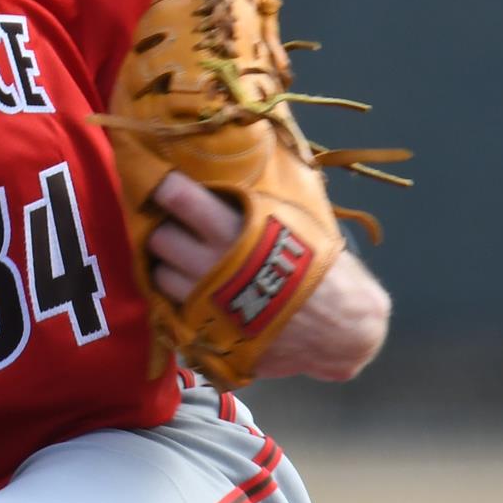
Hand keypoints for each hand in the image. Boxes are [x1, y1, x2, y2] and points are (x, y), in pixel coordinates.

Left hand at [145, 173, 390, 382]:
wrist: (344, 332)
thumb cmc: (325, 270)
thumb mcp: (298, 225)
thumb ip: (260, 203)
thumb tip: (243, 168)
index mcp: (233, 232)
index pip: (178, 198)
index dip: (164, 189)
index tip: (161, 182)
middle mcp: (210, 267)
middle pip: (159, 238)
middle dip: (164, 229)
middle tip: (178, 227)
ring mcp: (204, 304)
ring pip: (159, 276)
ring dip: (167, 266)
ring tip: (187, 262)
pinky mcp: (205, 334)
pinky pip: (170, 310)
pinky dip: (176, 299)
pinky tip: (193, 292)